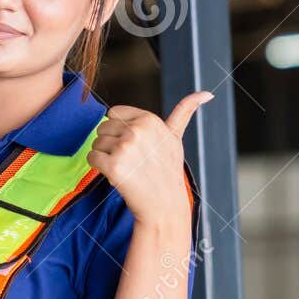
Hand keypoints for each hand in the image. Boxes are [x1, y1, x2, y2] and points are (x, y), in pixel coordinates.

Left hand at [87, 91, 211, 225]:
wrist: (164, 205)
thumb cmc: (167, 171)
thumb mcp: (176, 138)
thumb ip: (184, 112)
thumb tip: (207, 93)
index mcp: (149, 119)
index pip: (113, 114)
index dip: (119, 130)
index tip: (135, 145)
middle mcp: (137, 130)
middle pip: (102, 128)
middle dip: (111, 144)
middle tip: (132, 161)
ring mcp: (125, 148)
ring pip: (96, 144)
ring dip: (105, 157)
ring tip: (127, 168)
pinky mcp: (113, 166)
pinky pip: (92, 158)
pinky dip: (98, 167)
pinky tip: (116, 175)